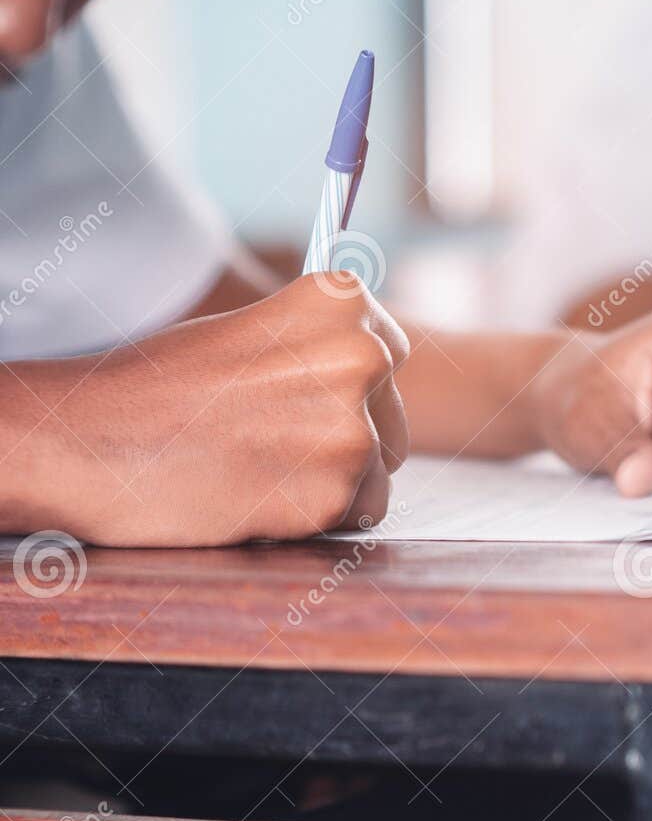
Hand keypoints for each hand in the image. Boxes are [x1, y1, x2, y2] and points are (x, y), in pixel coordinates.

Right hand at [16, 273, 408, 545]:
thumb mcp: (253, 329)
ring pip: (378, 469)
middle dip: (346, 435)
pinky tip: (257, 496)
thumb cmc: (160, 384)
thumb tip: (376, 370)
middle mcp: (362, 358)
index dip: (352, 383)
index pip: (390, 352)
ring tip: (257, 466)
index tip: (306, 392)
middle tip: (268, 438)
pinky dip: (314, 516)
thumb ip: (320, 345)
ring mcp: (353, 428)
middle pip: (392, 417)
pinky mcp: (335, 493)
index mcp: (342, 304)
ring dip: (332, 479)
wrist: (90, 442)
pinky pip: (354, 513)